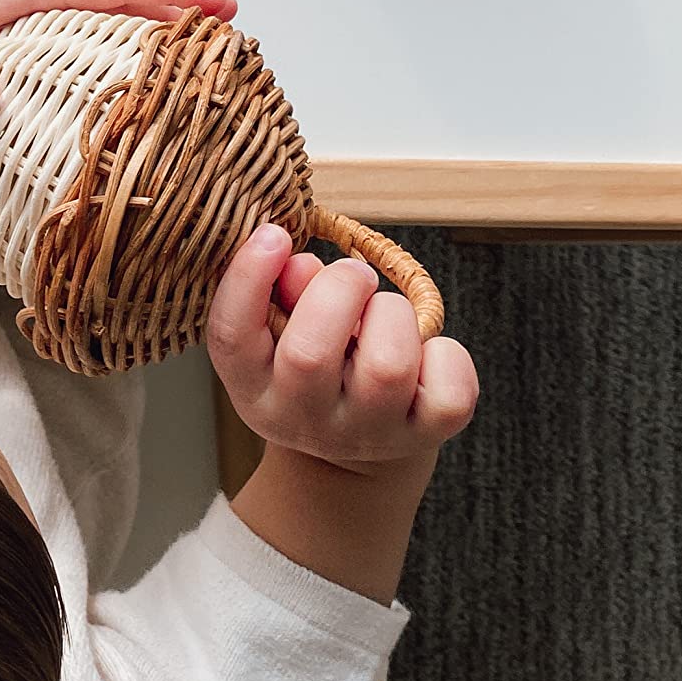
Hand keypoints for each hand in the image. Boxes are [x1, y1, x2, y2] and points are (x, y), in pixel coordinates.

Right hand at [208, 225, 477, 478]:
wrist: (354, 447)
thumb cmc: (315, 363)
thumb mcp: (282, 330)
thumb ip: (283, 292)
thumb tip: (300, 263)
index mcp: (253, 386)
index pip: (231, 336)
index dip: (249, 277)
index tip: (276, 233)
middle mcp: (303, 418)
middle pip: (310, 354)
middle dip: (340, 288)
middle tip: (355, 275)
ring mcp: (366, 434)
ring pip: (388, 366)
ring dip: (392, 315)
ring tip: (386, 316)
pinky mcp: (424, 436)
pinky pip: (450, 391)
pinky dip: (446, 354)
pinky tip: (424, 352)